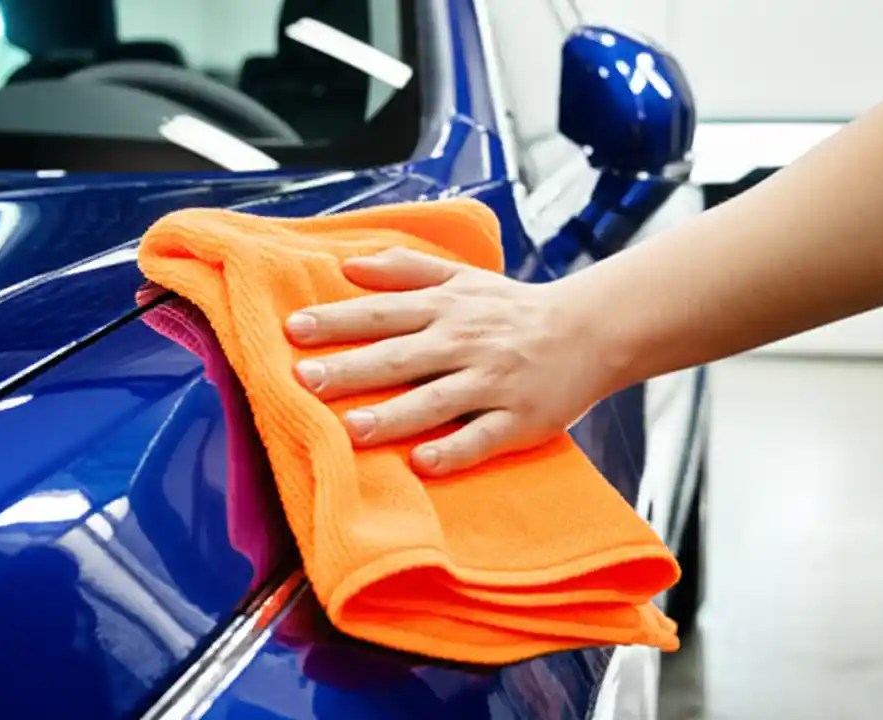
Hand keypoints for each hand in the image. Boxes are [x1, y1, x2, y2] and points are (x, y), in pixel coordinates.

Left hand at [285, 248, 623, 475]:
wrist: (589, 330)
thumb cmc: (512, 308)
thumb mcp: (462, 276)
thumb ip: (405, 270)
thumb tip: (349, 265)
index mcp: (445, 309)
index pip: (381, 314)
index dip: (337, 321)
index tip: (293, 329)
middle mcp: (464, 343)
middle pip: (399, 357)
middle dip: (350, 369)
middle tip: (303, 380)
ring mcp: (492, 382)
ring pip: (437, 400)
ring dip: (394, 415)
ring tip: (352, 429)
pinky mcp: (519, 419)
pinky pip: (483, 437)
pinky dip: (455, 450)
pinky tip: (423, 463)